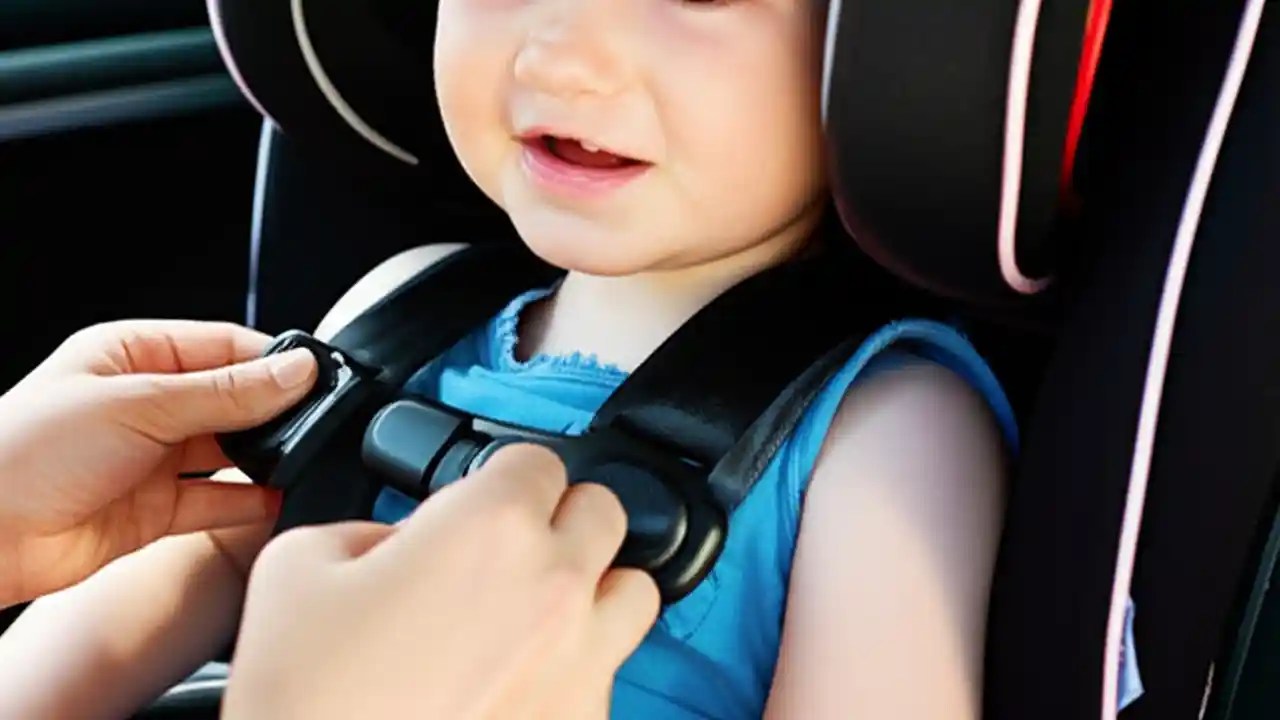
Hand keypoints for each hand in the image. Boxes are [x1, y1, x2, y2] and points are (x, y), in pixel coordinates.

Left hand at [0, 319, 317, 605]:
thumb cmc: (22, 454)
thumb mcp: (137, 405)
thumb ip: (226, 394)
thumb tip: (295, 372)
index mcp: (133, 354)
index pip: (224, 347)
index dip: (273, 363)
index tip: (317, 379)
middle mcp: (145, 403)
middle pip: (233, 400)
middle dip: (274, 413)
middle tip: (315, 422)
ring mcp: (151, 457)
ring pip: (230, 451)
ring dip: (264, 457)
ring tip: (300, 459)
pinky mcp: (155, 509)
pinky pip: (218, 500)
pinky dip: (251, 501)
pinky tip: (277, 497)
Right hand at [224, 443, 659, 719]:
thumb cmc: (309, 702)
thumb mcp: (296, 567)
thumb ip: (366, 529)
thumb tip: (399, 545)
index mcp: (491, 527)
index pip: (538, 460)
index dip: (502, 476)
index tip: (481, 499)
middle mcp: (555, 585)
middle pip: (603, 513)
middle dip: (557, 521)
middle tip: (508, 551)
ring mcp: (583, 660)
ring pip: (632, 592)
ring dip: (593, 590)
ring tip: (539, 613)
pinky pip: (610, 674)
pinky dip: (577, 669)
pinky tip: (523, 682)